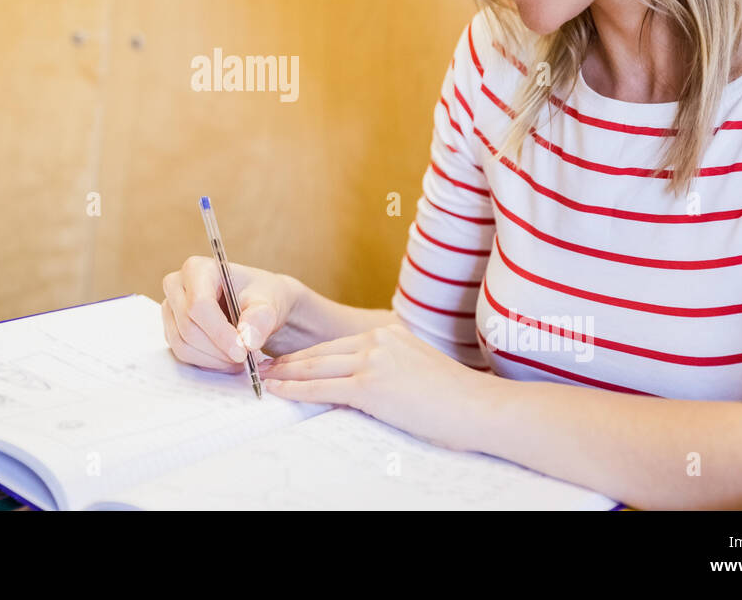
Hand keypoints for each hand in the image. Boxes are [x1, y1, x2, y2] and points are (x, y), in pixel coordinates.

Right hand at [160, 256, 298, 372]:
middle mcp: (177, 285)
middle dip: (219, 350)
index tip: (242, 352)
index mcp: (198, 269)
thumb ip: (260, 319)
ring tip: (240, 359)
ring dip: (213, 360)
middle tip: (246, 358)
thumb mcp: (268, 303)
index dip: (219, 333)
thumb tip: (248, 340)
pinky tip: (227, 358)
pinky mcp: (171, 328)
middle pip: (189, 328)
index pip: (199, 305)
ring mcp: (171, 308)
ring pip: (182, 344)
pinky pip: (182, 353)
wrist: (255, 303)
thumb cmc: (260, 296)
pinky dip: (207, 362)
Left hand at [258, 322, 492, 450]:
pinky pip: (323, 388)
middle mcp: (377, 340)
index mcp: (387, 334)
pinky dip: (296, 390)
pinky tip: (279, 392)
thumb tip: (364, 381)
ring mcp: (373, 361)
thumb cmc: (455, 399)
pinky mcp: (371, 386)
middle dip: (289, 361)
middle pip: (321, 352)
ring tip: (264, 378)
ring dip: (286, 374)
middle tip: (264, 365)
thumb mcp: (417, 368)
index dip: (307, 353)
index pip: (336, 344)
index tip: (286, 358)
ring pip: (317, 367)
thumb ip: (389, 366)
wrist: (478, 408)